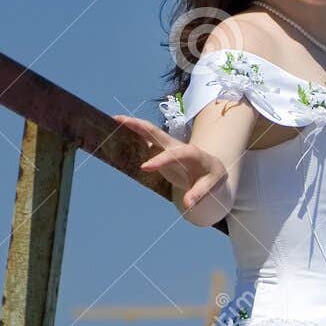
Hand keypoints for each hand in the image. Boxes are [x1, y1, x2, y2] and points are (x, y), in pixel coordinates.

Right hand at [110, 114, 226, 211]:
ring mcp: (167, 146)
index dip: (159, 160)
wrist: (212, 168)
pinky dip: (132, 136)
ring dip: (131, 126)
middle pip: (156, 132)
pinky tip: (118, 134)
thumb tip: (187, 205)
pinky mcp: (161, 150)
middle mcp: (177, 145)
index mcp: (191, 153)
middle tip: (118, 120)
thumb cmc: (212, 176)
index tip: (145, 167)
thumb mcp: (211, 186)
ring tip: (112, 120)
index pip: (174, 154)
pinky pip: (145, 141)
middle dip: (138, 125)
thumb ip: (198, 194)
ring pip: (148, 133)